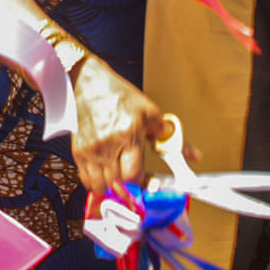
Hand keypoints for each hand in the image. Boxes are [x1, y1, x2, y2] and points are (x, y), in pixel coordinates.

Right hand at [69, 58, 164, 194]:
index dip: (144, 183)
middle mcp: (108, 144)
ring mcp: (91, 150)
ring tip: (119, 173)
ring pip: (102, 186)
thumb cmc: (117, 96)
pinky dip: (97, 182)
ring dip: (113, 185)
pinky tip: (105, 172)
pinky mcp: (79, 151)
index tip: (151, 184)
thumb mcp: (148, 111)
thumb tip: (191, 153)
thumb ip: (169, 135)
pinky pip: (87, 180)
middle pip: (119, 183)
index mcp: (128, 133)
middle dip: (129, 182)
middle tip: (135, 174)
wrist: (88, 84)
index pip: (135, 174)